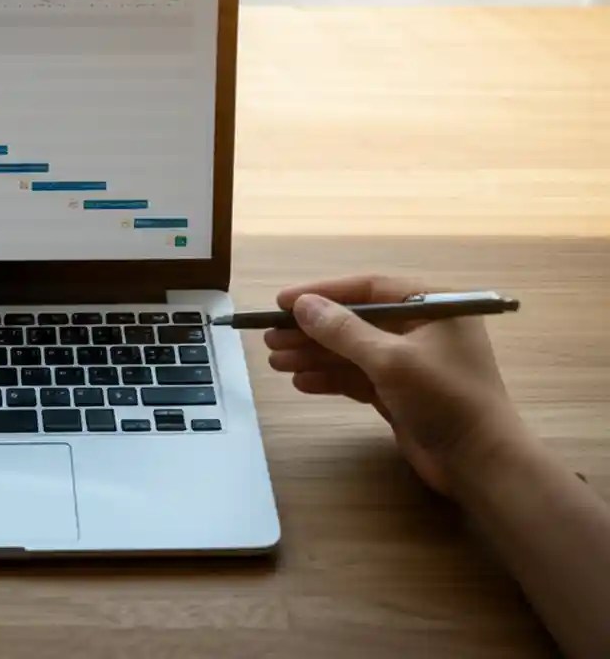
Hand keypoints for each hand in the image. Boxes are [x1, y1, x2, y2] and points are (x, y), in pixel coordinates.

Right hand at [264, 275, 532, 496]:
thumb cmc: (445, 399)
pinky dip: (330, 379)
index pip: (369, 288)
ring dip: (314, 355)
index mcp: (432, 306)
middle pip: (356, 321)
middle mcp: (422, 329)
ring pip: (352, 351)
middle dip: (312, 330)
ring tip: (276, 361)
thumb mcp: (390, 359)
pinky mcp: (400, 393)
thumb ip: (343, 331)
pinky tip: (301, 382)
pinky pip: (357, 378)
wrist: (481, 463)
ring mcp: (411, 363)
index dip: (323, 293)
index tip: (282, 302)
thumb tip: (302, 306)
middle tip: (270, 337)